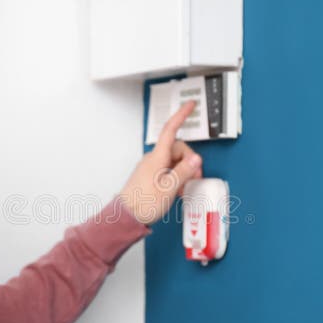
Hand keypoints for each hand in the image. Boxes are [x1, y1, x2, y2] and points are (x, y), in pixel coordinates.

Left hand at [117, 100, 202, 224]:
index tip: (190, 105)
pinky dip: (176, 178)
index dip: (181, 116)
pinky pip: (168, 170)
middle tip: (194, 179)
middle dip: (190, 161)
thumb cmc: (145, 203)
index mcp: (157, 157)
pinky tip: (177, 192)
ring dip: (183, 172)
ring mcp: (151, 167)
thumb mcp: (169, 188)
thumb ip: (184, 171)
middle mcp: (153, 159)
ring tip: (183, 190)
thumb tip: (196, 158)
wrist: (125, 217)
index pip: (170, 130)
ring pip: (174, 161)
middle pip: (178, 149)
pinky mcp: (150, 176)